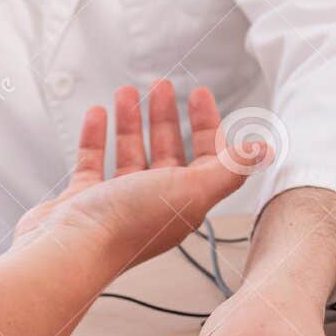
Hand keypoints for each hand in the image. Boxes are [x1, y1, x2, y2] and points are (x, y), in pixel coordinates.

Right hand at [14, 82, 259, 267]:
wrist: (70, 249)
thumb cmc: (128, 223)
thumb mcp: (191, 189)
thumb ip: (230, 169)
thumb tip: (265, 152)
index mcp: (184, 203)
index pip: (206, 160)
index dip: (207, 126)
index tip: (200, 95)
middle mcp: (153, 203)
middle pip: (168, 153)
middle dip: (167, 118)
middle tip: (162, 86)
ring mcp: (117, 202)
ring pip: (130, 155)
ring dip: (131, 123)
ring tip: (126, 92)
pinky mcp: (84, 201)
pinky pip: (93, 162)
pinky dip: (97, 137)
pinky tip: (98, 114)